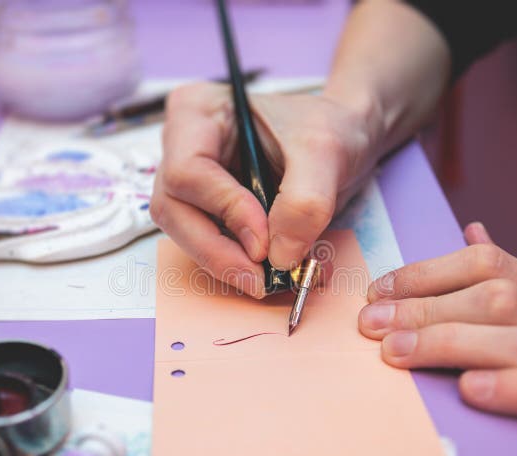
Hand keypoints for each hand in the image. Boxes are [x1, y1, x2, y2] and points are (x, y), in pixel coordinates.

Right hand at [151, 83, 376, 296]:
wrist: (342, 141)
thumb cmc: (328, 129)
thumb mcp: (326, 153)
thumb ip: (304, 202)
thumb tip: (278, 257)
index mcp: (197, 112)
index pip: (188, 171)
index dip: (225, 211)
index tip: (266, 243)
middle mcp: (180, 146)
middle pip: (174, 210)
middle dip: (217, 251)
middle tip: (260, 281)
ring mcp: (188, 182)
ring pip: (185, 234)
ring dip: (226, 263)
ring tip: (270, 279)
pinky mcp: (205, 211)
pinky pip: (206, 245)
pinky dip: (236, 265)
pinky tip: (269, 272)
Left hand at [358, 222, 516, 455]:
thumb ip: (514, 281)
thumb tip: (470, 234)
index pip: (489, 264)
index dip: (428, 272)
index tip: (379, 291)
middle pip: (496, 298)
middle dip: (426, 307)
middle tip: (372, 323)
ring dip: (452, 343)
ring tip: (398, 352)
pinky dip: (514, 391)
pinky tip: (471, 390)